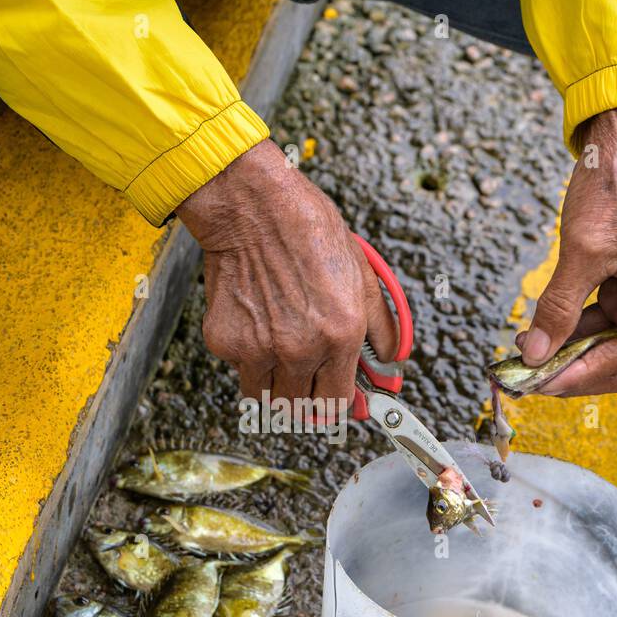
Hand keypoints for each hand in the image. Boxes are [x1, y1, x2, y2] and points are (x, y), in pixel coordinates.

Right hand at [177, 138, 397, 409]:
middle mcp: (300, 350)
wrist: (252, 208)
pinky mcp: (225, 342)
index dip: (335, 403)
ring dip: (274, 383)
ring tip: (277, 347)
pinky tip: (255, 322)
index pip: (337, 404)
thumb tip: (390, 361)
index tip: (331, 398)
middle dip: (305, 395)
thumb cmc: (308, 231)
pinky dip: (246, 355)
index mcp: (340, 336)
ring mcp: (259, 350)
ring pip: (266, 398)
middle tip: (304, 373)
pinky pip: (239, 369)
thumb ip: (381, 327)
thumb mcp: (362, 275)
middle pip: (300, 409)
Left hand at [517, 108, 616, 395]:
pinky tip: (539, 331)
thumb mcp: (581, 251)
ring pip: (607, 346)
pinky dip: (571, 330)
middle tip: (528, 376)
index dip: (579, 376)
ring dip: (568, 351)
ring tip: (525, 349)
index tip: (537, 383)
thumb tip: (534, 354)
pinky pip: (601, 324)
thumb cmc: (613, 188)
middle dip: (574, 370)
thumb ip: (558, 307)